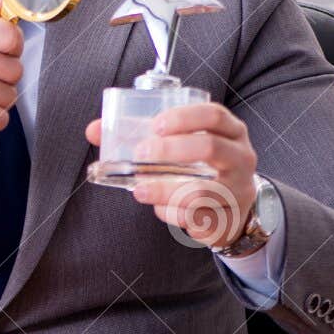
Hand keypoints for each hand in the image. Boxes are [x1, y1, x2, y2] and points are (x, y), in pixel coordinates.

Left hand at [84, 102, 257, 248]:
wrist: (231, 207)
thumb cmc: (199, 167)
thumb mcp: (181, 145)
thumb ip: (140, 134)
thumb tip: (94, 129)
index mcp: (230, 131)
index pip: (214, 115)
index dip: (184, 117)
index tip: (155, 125)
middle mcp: (239, 158)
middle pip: (210, 147)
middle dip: (170, 150)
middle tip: (141, 154)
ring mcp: (236, 190)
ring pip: (202, 190)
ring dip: (164, 190)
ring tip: (140, 190)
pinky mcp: (226, 218)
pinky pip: (195, 217)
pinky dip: (170, 212)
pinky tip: (159, 207)